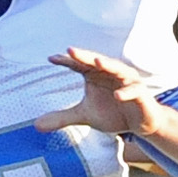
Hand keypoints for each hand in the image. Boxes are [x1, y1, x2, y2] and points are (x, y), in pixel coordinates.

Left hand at [37, 46, 168, 136]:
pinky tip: (117, 95)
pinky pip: (133, 90)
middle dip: (84, 56)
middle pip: (96, 61)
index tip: (52, 59)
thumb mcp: (85, 115)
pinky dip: (126, 92)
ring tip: (95, 62)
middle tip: (70, 50)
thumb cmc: (113, 113)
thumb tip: (36, 126)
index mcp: (96, 75)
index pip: (79, 65)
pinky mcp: (141, 94)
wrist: (141, 124)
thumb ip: (62, 117)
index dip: (67, 61)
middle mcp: (111, 73)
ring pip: (117, 69)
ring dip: (107, 64)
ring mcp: (127, 81)